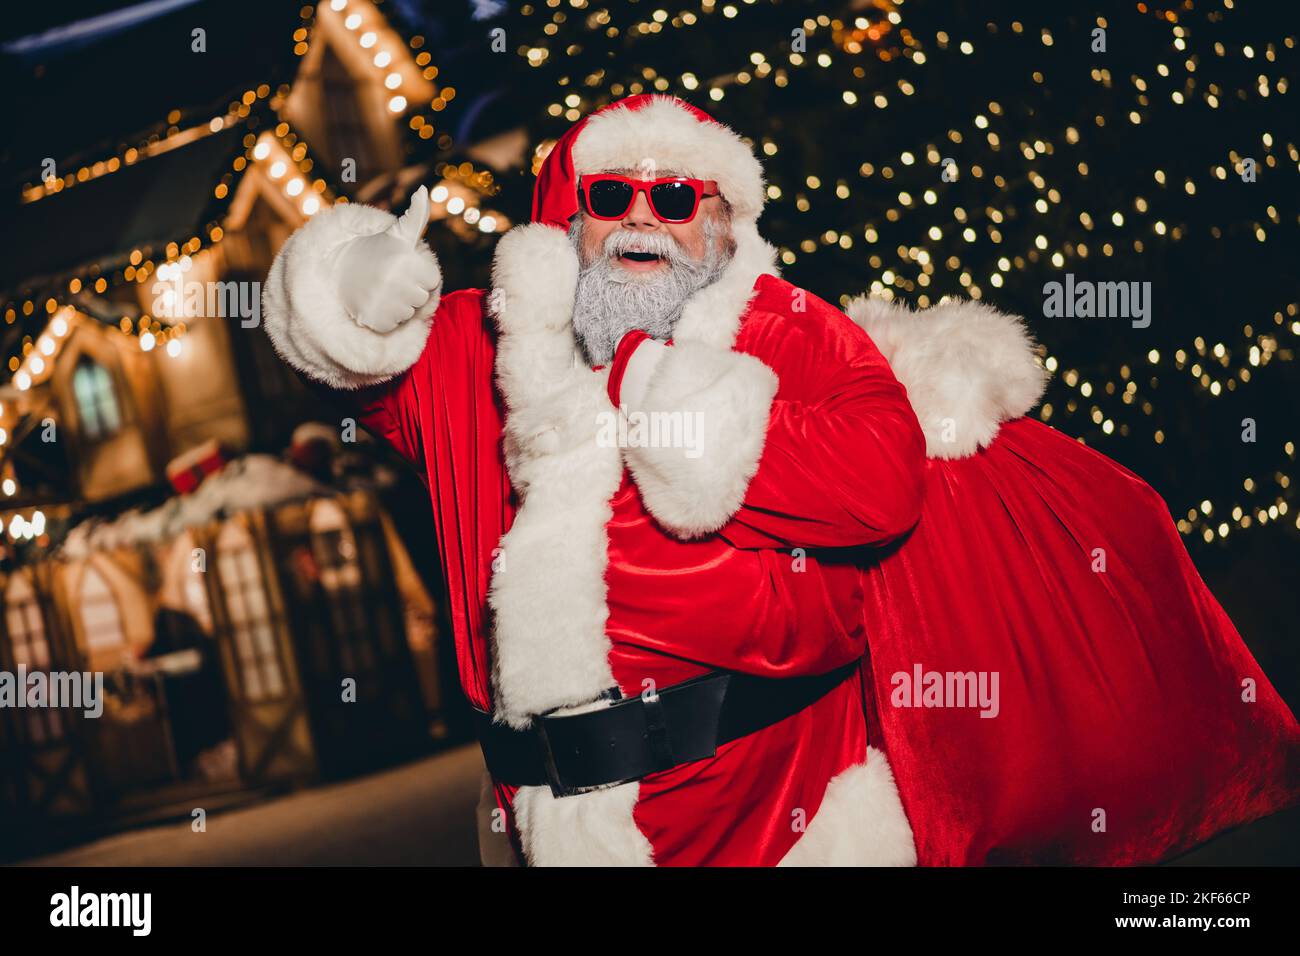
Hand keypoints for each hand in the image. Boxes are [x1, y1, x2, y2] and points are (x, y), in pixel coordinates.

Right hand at [329, 186, 442, 333]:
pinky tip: (373, 304)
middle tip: (389, 278)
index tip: (403, 267)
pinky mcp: (374, 321)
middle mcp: (396, 282)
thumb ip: (416, 215)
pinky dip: (385, 319)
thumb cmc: (376, 251)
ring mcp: (384, 303)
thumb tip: (422, 190)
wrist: (337, 270)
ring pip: (409, 314)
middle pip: (422, 299)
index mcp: (406, 261)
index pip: (432, 281)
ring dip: (398, 306)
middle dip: (410, 291)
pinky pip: (394, 325)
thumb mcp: (397, 233)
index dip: (420, 275)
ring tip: (381, 290)